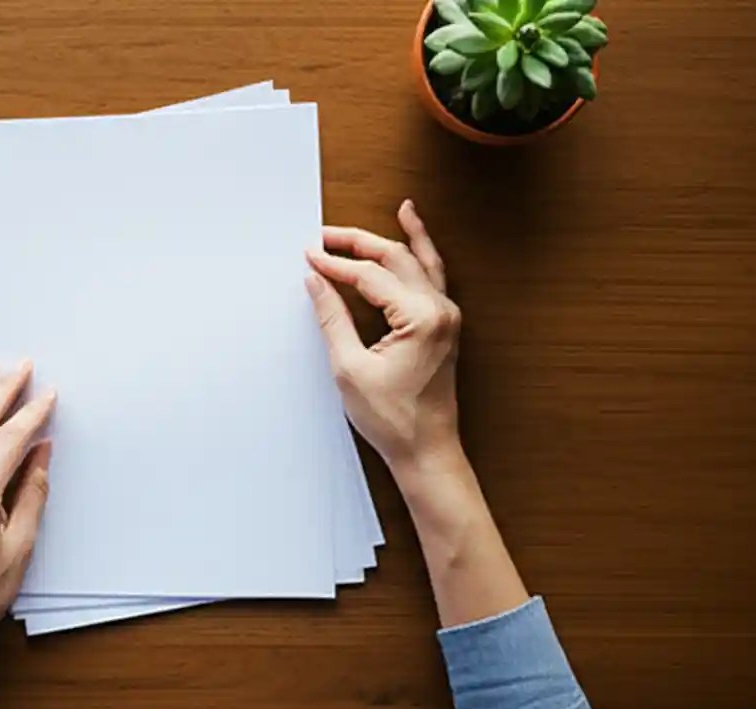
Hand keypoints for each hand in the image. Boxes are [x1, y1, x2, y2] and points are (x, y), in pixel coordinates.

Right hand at [305, 200, 461, 491]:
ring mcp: (447, 316)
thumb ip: (333, 318)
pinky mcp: (444, 325)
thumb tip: (317, 282)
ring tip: (396, 210)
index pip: (369, 276)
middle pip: (397, 258)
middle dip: (359, 243)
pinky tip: (414, 236)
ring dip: (397, 238)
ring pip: (421, 261)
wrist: (427, 451)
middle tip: (325, 236)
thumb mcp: (350, 368)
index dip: (334, 266)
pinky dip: (423, 254)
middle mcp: (440, 310)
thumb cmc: (394, 419)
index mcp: (421, 318)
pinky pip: (433, 277)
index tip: (308, 259)